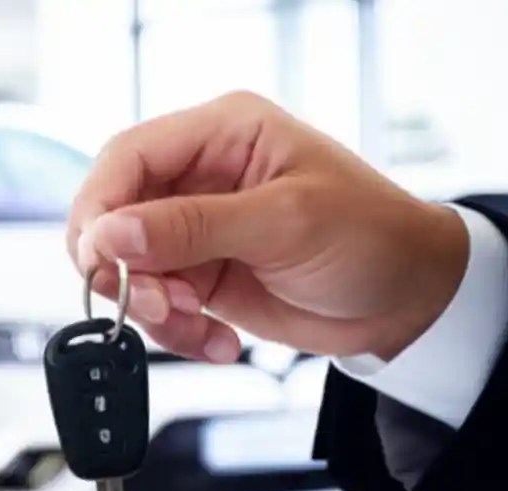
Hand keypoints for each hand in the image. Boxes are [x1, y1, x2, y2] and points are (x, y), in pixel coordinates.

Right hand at [68, 91, 468, 362]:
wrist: (410, 302)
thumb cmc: (374, 237)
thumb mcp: (283, 223)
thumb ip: (191, 228)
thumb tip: (110, 234)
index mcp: (222, 133)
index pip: (128, 156)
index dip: (101, 206)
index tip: (98, 255)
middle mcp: (201, 177)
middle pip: (116, 216)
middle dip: (125, 269)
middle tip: (156, 304)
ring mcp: (198, 231)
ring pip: (129, 270)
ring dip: (154, 311)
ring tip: (197, 326)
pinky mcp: (202, 277)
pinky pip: (158, 308)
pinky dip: (177, 333)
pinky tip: (217, 340)